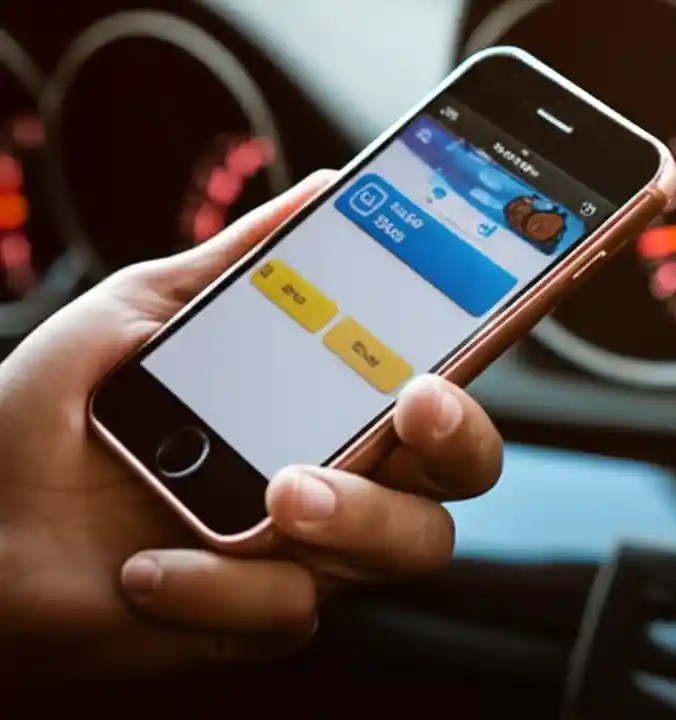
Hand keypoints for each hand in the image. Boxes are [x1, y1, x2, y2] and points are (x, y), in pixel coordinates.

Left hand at [0, 171, 502, 669]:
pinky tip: (148, 566)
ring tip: (278, 493)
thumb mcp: (143, 313)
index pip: (438, 381)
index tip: (478, 327)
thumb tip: (322, 189)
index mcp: (327, 400)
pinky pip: (290, 611)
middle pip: (458, 474)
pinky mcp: (259, 617)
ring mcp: (307, 551)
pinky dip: (221, 590)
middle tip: (413, 406)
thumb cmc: (47, 419)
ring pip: (407, 545)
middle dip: (459, 440)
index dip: (481, 357)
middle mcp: (338, 472)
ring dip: (355, 516)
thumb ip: (243, 262)